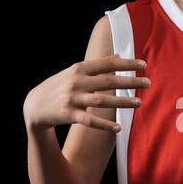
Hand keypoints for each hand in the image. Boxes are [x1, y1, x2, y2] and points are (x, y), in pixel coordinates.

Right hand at [23, 54, 150, 133]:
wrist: (34, 105)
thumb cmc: (58, 86)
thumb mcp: (74, 72)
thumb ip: (96, 65)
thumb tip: (117, 55)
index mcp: (79, 69)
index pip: (107, 64)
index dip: (126, 64)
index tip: (143, 65)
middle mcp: (76, 81)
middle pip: (108, 81)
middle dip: (130, 82)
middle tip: (148, 83)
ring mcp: (72, 98)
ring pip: (102, 100)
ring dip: (122, 102)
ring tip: (139, 103)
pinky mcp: (69, 115)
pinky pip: (90, 120)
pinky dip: (105, 125)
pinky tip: (119, 128)